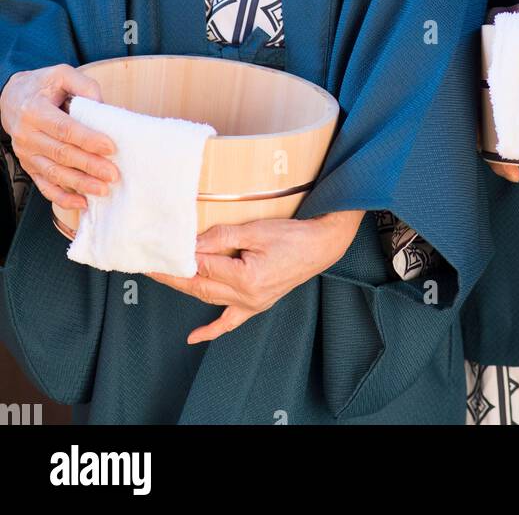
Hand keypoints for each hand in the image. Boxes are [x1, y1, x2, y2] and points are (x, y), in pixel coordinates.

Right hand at [0, 65, 118, 209]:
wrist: (11, 98)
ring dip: (80, 183)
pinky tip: (81, 203)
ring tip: (102, 189)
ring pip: (54, 172)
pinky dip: (62, 198)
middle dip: (89, 165)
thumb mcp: (61, 74)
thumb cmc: (42, 86)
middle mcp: (27, 134)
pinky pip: (44, 185)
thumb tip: (105, 108)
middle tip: (112, 173)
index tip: (110, 147)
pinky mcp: (28, 165)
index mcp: (35, 110)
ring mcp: (26, 153)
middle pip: (61, 153)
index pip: (64, 129)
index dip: (88, 139)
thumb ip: (84, 86)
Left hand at [146, 209, 364, 343]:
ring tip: (162, 280)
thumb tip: (194, 243)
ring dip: (185, 290)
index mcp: (247, 277)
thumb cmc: (291, 235)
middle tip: (150, 265)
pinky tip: (194, 337)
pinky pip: (230, 322)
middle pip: (201, 285)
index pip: (204, 265)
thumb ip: (223, 237)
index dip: (182, 255)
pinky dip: (211, 331)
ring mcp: (251, 304)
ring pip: (209, 299)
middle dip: (173, 275)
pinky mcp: (256, 306)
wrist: (320, 247)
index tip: (162, 247)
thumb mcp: (256, 230)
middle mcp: (247, 296)